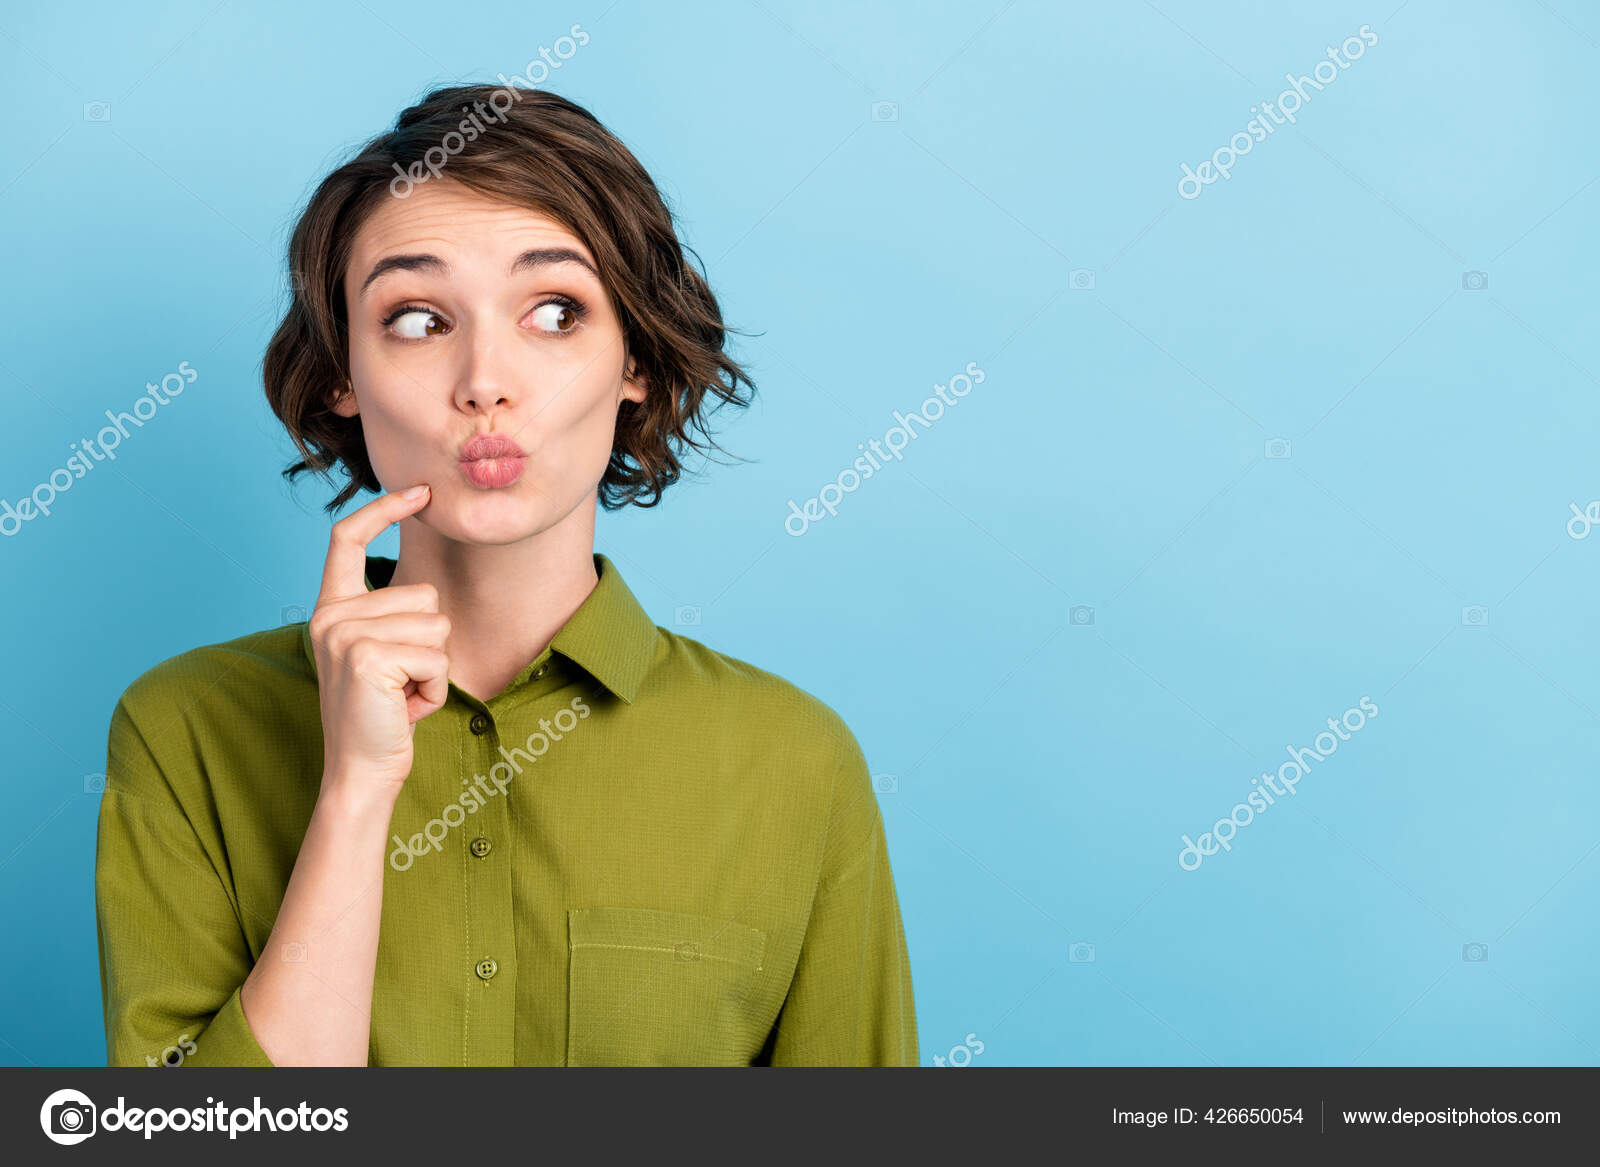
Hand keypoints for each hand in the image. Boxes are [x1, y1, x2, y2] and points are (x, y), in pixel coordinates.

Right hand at [308, 485, 449, 795]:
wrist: (361, 772)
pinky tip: (407, 709)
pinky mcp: (369, 658)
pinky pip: (437, 657)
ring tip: (401, 695)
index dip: (384, 509)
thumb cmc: (381, 716)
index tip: (420, 491)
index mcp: (330, 608)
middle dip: (430, 644)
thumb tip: (428, 587)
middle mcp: (330, 616)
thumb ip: (391, 616)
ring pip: (437, 625)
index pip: (347, 538)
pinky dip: (435, 689)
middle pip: (424, 594)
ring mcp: (346, 635)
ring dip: (434, 668)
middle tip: (399, 682)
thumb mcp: (380, 654)